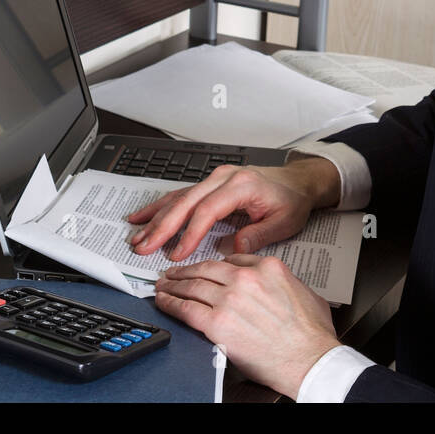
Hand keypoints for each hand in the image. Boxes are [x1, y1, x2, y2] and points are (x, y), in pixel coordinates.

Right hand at [126, 157, 337, 258]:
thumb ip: (258, 235)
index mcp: (241, 185)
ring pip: (179, 198)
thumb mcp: (284, 221)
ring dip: (156, 218)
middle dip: (162, 227)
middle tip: (143, 247)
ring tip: (136, 236)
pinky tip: (144, 217)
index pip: (207, 210)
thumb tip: (233, 248)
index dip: (189, 234)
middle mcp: (224, 178)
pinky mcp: (210, 184)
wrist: (298, 182)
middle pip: (186, 202)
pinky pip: (181, 195)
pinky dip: (161, 207)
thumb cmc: (291, 200)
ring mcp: (215, 179)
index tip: (177, 254)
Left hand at [155, 254, 339, 398]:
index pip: (232, 260)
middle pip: (206, 269)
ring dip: (173, 285)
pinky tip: (163, 301)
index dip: (213, 266)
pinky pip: (185, 308)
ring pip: (192, 286)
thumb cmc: (311, 334)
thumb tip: (273, 284)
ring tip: (163, 286)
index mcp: (268, 268)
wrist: (309, 360)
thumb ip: (283, 280)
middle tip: (174, 273)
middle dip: (186, 271)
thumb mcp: (304, 291)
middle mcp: (246, 279)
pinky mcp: (217, 323)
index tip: (205, 270)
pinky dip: (170, 303)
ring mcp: (229, 300)